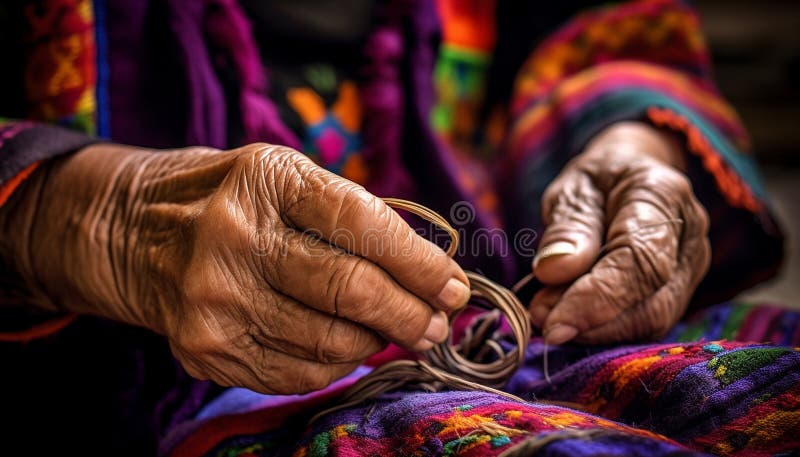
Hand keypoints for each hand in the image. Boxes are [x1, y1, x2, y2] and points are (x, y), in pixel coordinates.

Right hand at [0, 143, 469, 393]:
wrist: (135, 232)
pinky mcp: (204, 348)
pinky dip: (339, 365)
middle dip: (412, 313)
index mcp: (265, 180)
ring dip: (380, 342)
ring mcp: (214, 298)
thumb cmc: (233, 200)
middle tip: (437, 322)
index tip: (453, 285)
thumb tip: (431, 274)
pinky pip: (298, 373)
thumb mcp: (286, 178)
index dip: (420, 263)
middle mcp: (234, 237)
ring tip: (400, 333)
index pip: (362, 224)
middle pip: (351, 290)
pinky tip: (351, 347)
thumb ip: (353, 216)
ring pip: (331, 341)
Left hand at [529, 122, 709, 343]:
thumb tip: (553, 271)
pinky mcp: (677, 297)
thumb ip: (567, 227)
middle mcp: (690, 239)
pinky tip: (568, 318)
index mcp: (663, 196)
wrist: (628, 180)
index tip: (552, 321)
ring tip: (548, 315)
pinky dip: (602, 330)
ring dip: (594, 331)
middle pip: (651, 303)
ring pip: (649, 322)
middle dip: (590, 322)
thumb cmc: (597, 181)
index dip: (597, 298)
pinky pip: (642, 325)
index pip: (641, 260)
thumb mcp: (572, 189)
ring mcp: (689, 272)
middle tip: (538, 316)